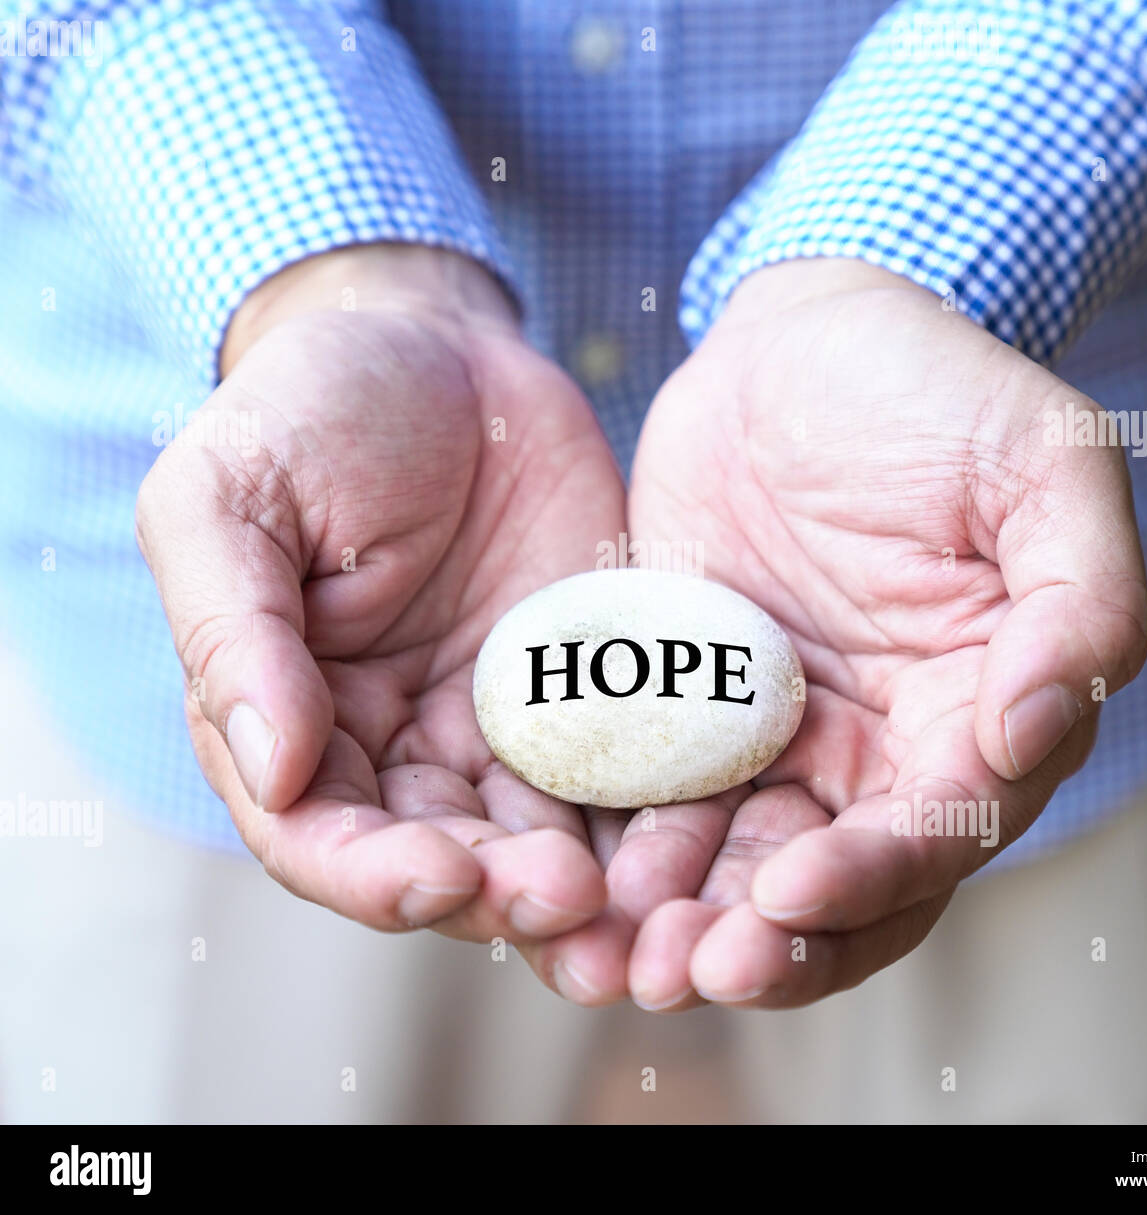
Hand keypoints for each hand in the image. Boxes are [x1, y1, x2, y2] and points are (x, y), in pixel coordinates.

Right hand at [136, 244, 629, 968]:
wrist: (442, 347)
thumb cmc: (311, 409)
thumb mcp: (231, 498)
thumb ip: (234, 633)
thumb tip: (271, 771)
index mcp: (293, 717)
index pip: (318, 835)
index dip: (371, 873)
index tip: (442, 874)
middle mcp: (397, 745)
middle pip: (440, 859)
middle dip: (497, 894)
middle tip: (566, 901)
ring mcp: (500, 725)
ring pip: (536, 839)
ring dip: (582, 886)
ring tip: (634, 906)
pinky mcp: (588, 691)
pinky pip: (620, 770)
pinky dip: (649, 814)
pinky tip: (690, 839)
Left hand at [621, 258, 1146, 1009]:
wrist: (796, 340)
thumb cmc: (934, 389)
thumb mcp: (1042, 463)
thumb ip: (1078, 599)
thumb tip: (1033, 738)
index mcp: (979, 711)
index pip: (938, 832)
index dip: (872, 876)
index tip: (792, 892)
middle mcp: (882, 747)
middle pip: (834, 883)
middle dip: (766, 940)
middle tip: (689, 971)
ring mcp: (779, 735)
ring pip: (738, 863)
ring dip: (685, 921)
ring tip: (619, 957)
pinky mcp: (690, 709)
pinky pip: (657, 797)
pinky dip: (623, 846)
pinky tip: (574, 877)